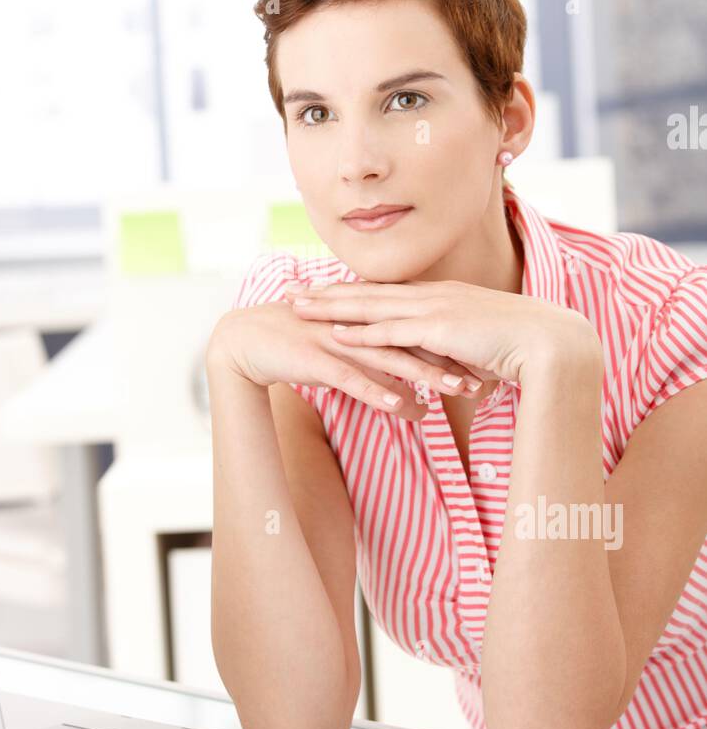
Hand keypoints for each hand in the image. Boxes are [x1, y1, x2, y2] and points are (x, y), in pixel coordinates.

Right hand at [206, 299, 484, 420]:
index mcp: (365, 323)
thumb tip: (412, 404)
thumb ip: (378, 377)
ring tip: (457, 389)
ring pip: (389, 358)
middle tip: (484, 376)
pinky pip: (351, 378)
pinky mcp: (316, 359)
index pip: (415, 334)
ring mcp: (337, 340)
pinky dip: (377, 391)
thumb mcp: (344, 363)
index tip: (483, 362)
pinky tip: (401, 405)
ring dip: (425, 374)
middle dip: (450, 361)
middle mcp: (356, 327)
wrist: (245, 340)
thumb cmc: (296, 350)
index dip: (449, 348)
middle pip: (412, 344)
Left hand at [282, 277, 601, 386]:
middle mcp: (434, 296)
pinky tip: (334, 335)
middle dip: (327, 291)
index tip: (323, 289)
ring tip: (298, 308)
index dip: (352, 290)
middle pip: (368, 291)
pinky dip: (360, 332)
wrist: (551, 343)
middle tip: (292, 289)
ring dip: (331, 307)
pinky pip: (390, 331)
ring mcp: (435, 309)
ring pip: (370, 305)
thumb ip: (458, 359)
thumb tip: (452, 376)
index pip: (387, 291)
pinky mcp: (439, 329)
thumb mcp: (481, 351)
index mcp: (443, 297)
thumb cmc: (523, 351)